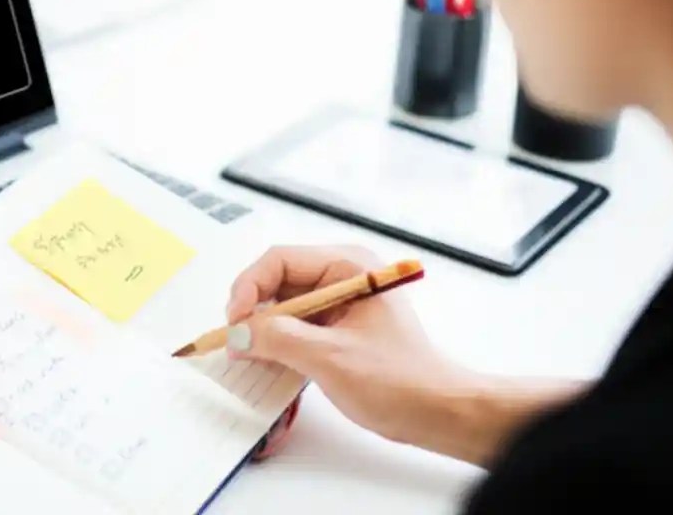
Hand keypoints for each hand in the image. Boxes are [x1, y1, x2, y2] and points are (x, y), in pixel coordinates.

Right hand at [225, 246, 580, 465]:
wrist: (437, 412)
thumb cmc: (399, 382)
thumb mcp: (330, 358)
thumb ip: (278, 339)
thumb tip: (237, 332)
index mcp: (349, 265)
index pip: (280, 260)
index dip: (249, 287)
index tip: (234, 321)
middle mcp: (343, 276)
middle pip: (278, 281)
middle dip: (253, 310)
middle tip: (235, 341)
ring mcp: (340, 302)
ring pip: (283, 305)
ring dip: (262, 329)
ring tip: (246, 354)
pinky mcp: (338, 328)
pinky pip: (296, 326)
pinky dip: (277, 342)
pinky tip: (266, 362)